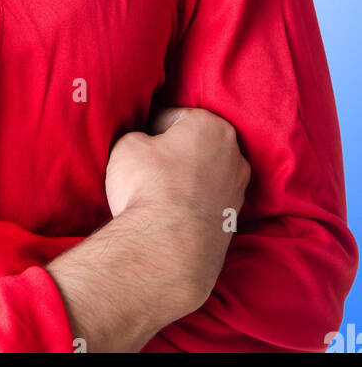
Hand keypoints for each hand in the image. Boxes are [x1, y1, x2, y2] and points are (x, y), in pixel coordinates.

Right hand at [105, 105, 250, 307]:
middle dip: (175, 152)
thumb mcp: (128, 145)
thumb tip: (147, 146)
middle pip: (196, 144)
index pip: (174, 117)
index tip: (138, 145)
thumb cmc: (148, 187)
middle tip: (148, 166)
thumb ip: (141, 136)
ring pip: (206, 174)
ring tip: (160, 193)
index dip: (150, 129)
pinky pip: (209, 201)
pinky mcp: (234, 221)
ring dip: (186, 178)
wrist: (166, 249)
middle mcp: (234, 154)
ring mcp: (238, 190)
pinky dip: (194, 202)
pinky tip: (173, 213)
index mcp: (211, 125)